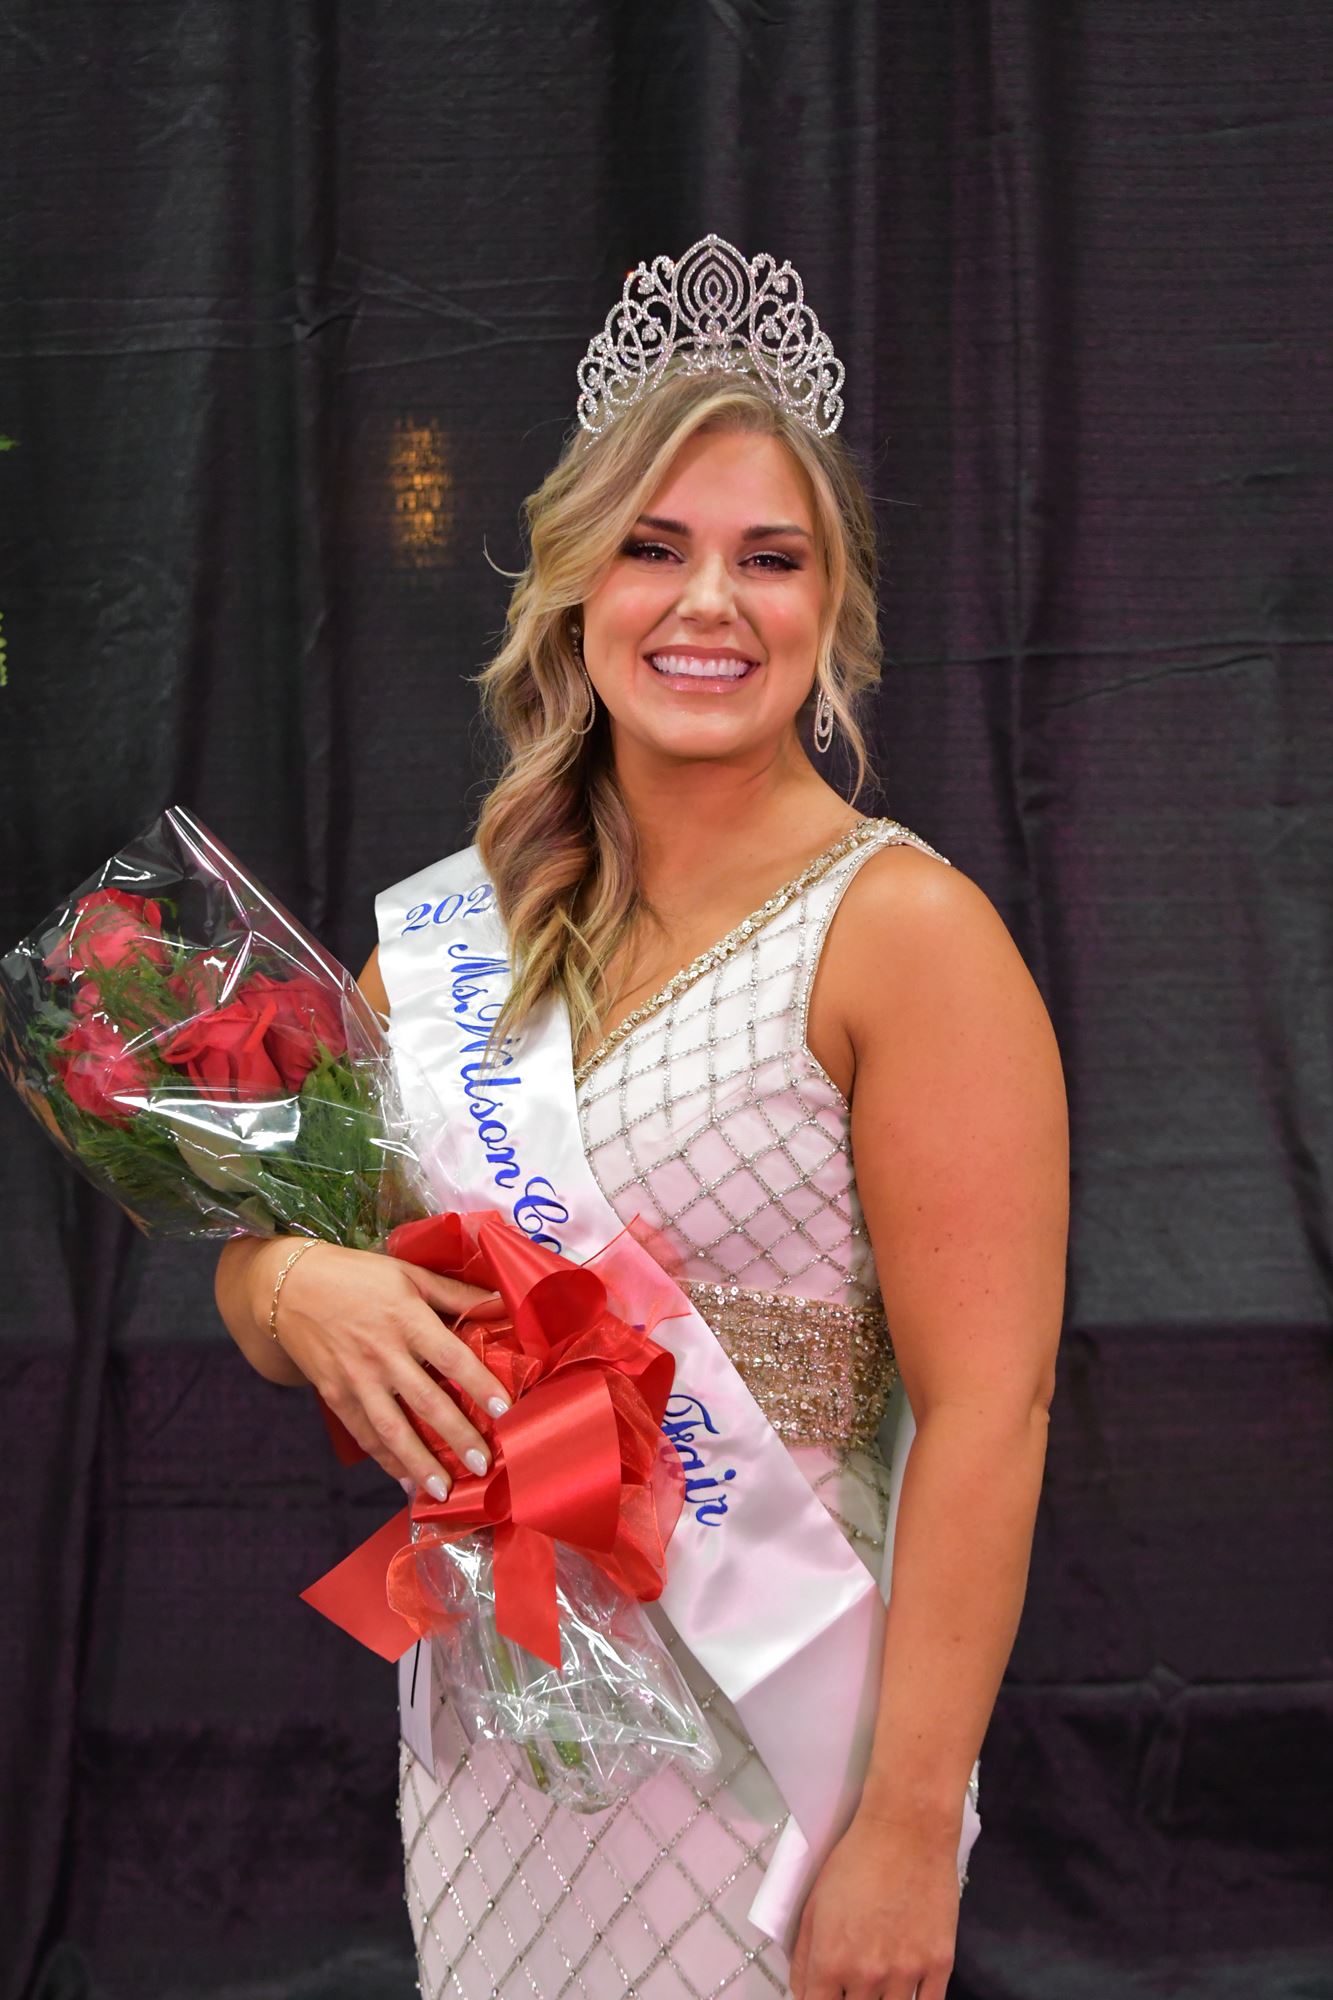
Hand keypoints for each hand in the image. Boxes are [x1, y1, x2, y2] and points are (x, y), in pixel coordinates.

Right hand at [253, 1237, 510, 1494]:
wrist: (290, 1288)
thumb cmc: (358, 1276)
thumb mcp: (408, 1274)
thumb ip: (455, 1294)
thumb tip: (500, 1301)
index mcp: (406, 1318)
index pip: (451, 1356)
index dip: (478, 1383)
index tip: (505, 1409)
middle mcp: (383, 1353)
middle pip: (426, 1401)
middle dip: (457, 1436)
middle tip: (483, 1464)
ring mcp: (357, 1378)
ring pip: (392, 1428)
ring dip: (420, 1461)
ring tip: (445, 1490)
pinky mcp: (335, 1395)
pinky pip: (365, 1433)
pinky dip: (386, 1460)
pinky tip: (407, 1481)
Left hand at [788, 1808, 960, 1999]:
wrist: (907, 1831)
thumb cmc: (855, 1859)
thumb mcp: (815, 1902)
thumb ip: (804, 1954)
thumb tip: (803, 1991)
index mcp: (831, 1961)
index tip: (826, 1995)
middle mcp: (867, 1976)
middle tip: (854, 1983)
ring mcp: (906, 1974)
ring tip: (878, 1984)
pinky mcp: (940, 1965)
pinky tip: (906, 1990)